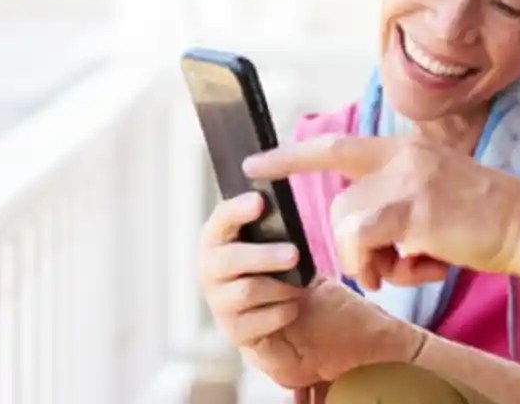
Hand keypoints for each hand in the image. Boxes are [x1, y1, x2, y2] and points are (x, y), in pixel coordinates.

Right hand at [199, 192, 423, 388]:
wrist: (305, 323)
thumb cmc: (293, 273)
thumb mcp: (290, 242)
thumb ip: (282, 221)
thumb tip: (288, 185)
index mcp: (223, 240)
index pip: (220, 221)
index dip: (236, 210)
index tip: (261, 201)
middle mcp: (214, 271)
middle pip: (228, 259)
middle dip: (262, 255)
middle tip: (294, 254)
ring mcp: (221, 303)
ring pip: (246, 292)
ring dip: (279, 288)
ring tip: (302, 287)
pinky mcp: (235, 333)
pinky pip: (254, 323)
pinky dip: (281, 313)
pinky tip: (294, 309)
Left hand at [243, 136, 519, 289]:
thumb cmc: (482, 221)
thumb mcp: (434, 198)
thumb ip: (396, 205)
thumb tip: (362, 245)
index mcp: (403, 150)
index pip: (335, 147)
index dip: (291, 156)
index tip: (253, 163)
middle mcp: (401, 157)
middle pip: (340, 206)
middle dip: (354, 247)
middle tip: (389, 270)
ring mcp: (407, 179)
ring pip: (348, 225)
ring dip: (371, 261)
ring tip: (409, 269)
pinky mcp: (415, 207)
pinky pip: (364, 239)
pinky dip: (377, 264)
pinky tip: (412, 271)